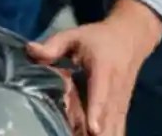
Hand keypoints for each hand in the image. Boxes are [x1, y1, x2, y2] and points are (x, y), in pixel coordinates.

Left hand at [27, 0, 161, 135]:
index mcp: (103, 70)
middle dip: (98, 133)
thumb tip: (30, 50)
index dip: (96, 111)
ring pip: (116, 126)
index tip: (92, 129)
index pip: (100, 93)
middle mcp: (115, 89)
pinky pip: (118, 128)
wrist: (131, 38)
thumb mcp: (75, 35)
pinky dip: (108, 135)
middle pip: (109, 117)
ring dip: (104, 135)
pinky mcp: (122, 109)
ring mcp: (121, 101)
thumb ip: (53, 45)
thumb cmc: (99, 37)